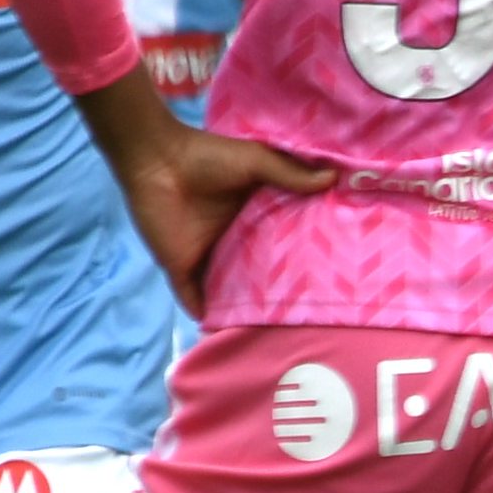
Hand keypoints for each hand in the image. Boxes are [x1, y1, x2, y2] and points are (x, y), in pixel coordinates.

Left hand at [112, 130, 331, 315]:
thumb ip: (290, 175)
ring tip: (277, 331)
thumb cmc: (207, 157)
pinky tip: (228, 336)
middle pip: (258, 270)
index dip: (300, 253)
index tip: (329, 269)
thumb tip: (335, 180)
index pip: (279, 240)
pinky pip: (195, 299)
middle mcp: (232, 239)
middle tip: (311, 309)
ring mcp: (206, 255)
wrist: (158, 161)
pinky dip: (207, 317)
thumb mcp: (256, 161)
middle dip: (277, 287)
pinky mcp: (182, 267)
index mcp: (252, 214)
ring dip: (244, 308)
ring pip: (229, 290)